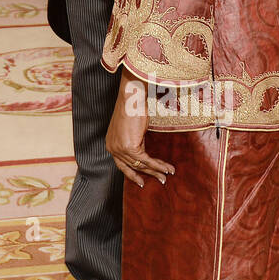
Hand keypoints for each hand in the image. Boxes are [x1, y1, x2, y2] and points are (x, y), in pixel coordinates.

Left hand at [106, 69, 175, 187]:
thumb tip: (143, 155)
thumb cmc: (132, 109)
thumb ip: (135, 143)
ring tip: (167, 175)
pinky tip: (166, 168)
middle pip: (132, 167)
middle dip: (148, 174)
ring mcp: (120, 148)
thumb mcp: (131, 130)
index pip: (122, 164)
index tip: (142, 180)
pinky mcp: (129, 147)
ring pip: (140, 165)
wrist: (132, 99)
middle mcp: (112, 148)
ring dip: (156, 171)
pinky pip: (146, 160)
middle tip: (160, 180)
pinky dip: (158, 165)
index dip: (133, 173)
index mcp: (111, 144)